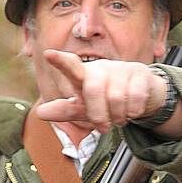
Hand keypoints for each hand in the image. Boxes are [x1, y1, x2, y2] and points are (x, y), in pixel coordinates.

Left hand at [34, 51, 166, 133]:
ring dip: (118, 116)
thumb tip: (40, 113)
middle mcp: (101, 68)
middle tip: (103, 128)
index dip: (60, 62)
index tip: (48, 54)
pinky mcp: (140, 73)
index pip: (70, 66)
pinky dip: (133, 112)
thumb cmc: (106, 101)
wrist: (141, 95)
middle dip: (97, 114)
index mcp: (84, 75)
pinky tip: (132, 111)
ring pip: (115, 97)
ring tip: (119, 119)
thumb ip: (64, 110)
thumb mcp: (84, 107)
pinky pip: (135, 98)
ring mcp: (121, 69)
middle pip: (93, 89)